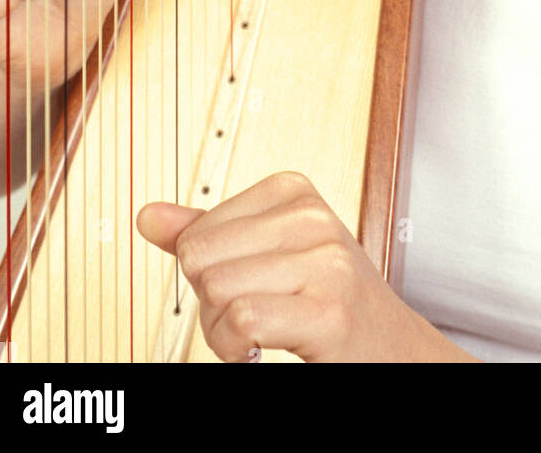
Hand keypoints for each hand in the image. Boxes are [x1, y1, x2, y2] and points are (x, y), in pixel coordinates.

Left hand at [137, 171, 474, 362]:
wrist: (392, 349)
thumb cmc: (327, 301)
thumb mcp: (268, 253)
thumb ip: (207, 233)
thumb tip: (148, 215)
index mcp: (292, 190)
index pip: (195, 233)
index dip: (209, 273)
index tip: (251, 285)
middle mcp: (311, 216)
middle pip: (199, 261)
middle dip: (212, 304)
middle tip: (257, 315)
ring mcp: (325, 261)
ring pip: (216, 292)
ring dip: (224, 333)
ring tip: (265, 331)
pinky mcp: (329, 311)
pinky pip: (242, 321)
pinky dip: (237, 348)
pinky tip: (264, 349)